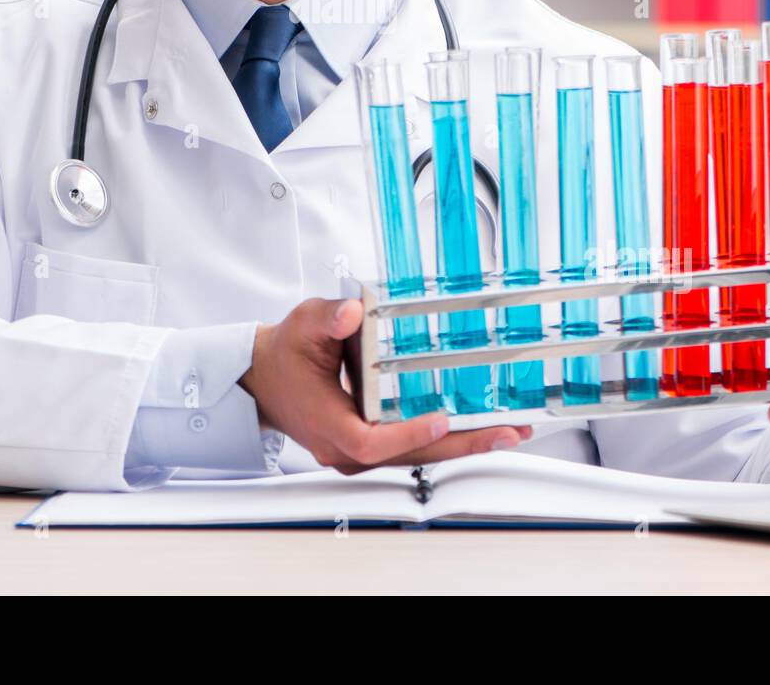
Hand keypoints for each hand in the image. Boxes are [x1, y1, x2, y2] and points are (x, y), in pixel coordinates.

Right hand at [239, 297, 531, 473]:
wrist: (264, 378)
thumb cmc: (285, 354)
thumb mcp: (303, 325)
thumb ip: (328, 317)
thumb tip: (353, 312)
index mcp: (328, 422)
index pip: (370, 441)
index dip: (408, 434)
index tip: (439, 419)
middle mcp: (345, 447)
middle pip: (408, 456)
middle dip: (459, 445)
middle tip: (503, 433)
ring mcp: (358, 451)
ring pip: (415, 456)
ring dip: (460, 445)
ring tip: (505, 433)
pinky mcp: (368, 446)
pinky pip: (411, 449)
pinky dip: (444, 440)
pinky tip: (475, 429)